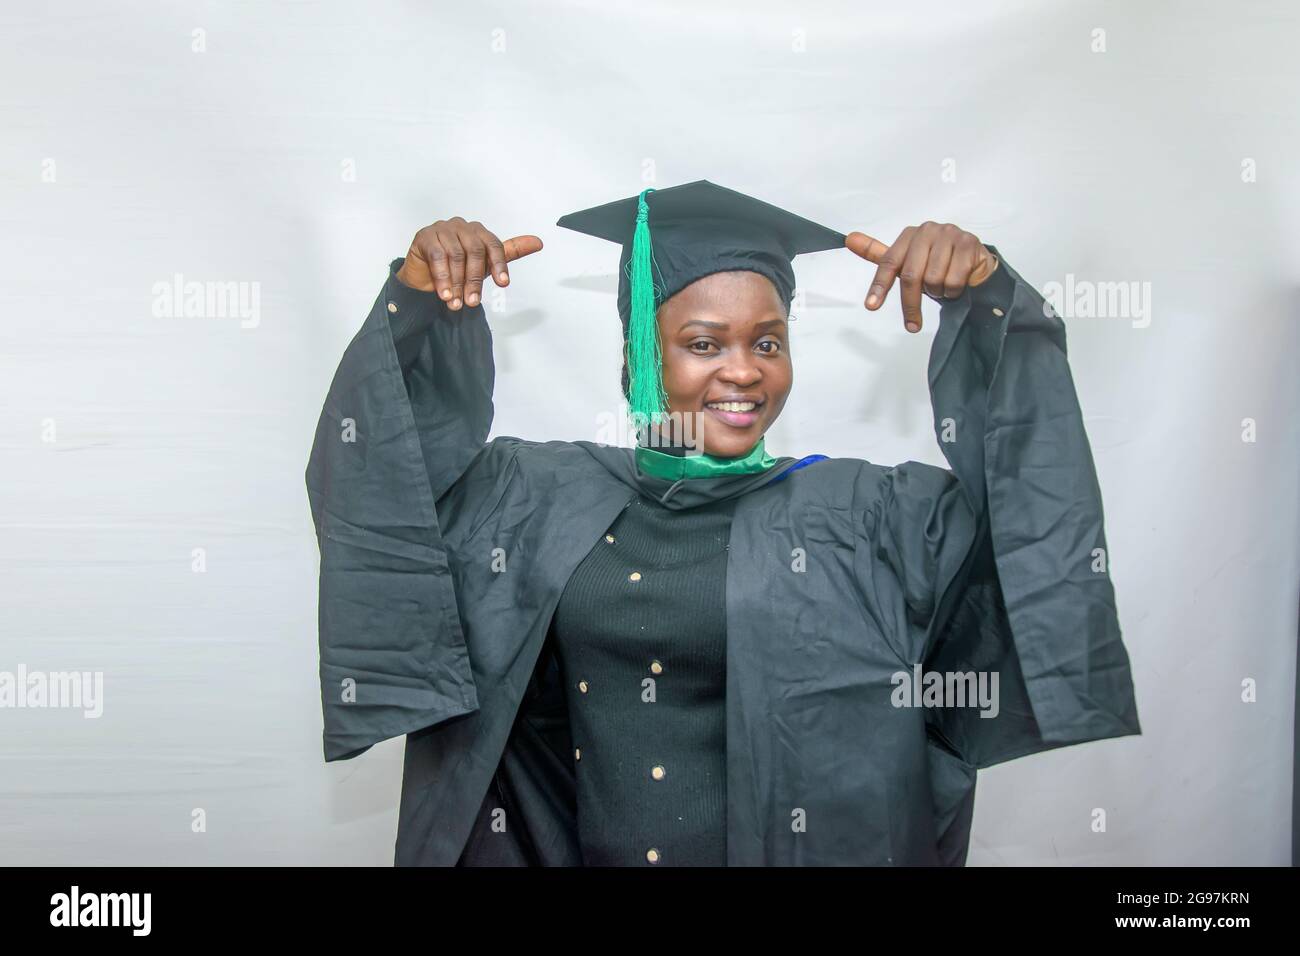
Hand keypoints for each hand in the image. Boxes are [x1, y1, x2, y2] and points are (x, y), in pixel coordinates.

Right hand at [396, 218, 543, 309]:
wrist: (424, 277)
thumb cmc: (458, 269)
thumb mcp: (485, 265)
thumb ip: (509, 253)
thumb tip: (538, 242)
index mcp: (479, 231)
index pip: (494, 245)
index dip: (500, 265)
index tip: (503, 284)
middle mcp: (462, 226)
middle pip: (475, 250)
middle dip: (475, 280)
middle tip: (473, 302)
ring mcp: (442, 228)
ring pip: (456, 255)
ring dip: (457, 283)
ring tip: (456, 303)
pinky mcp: (425, 236)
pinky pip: (437, 256)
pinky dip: (442, 277)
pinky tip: (444, 293)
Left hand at [845, 222, 997, 332]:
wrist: (975, 264)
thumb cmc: (938, 264)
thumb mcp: (907, 262)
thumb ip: (879, 254)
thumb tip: (849, 238)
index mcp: (910, 234)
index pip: (889, 262)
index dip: (880, 285)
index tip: (872, 305)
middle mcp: (928, 230)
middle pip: (911, 276)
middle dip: (911, 304)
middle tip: (913, 324)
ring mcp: (950, 235)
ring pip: (934, 279)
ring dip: (938, 293)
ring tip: (943, 288)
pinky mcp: (969, 244)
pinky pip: (954, 280)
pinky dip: (954, 291)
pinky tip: (958, 285)